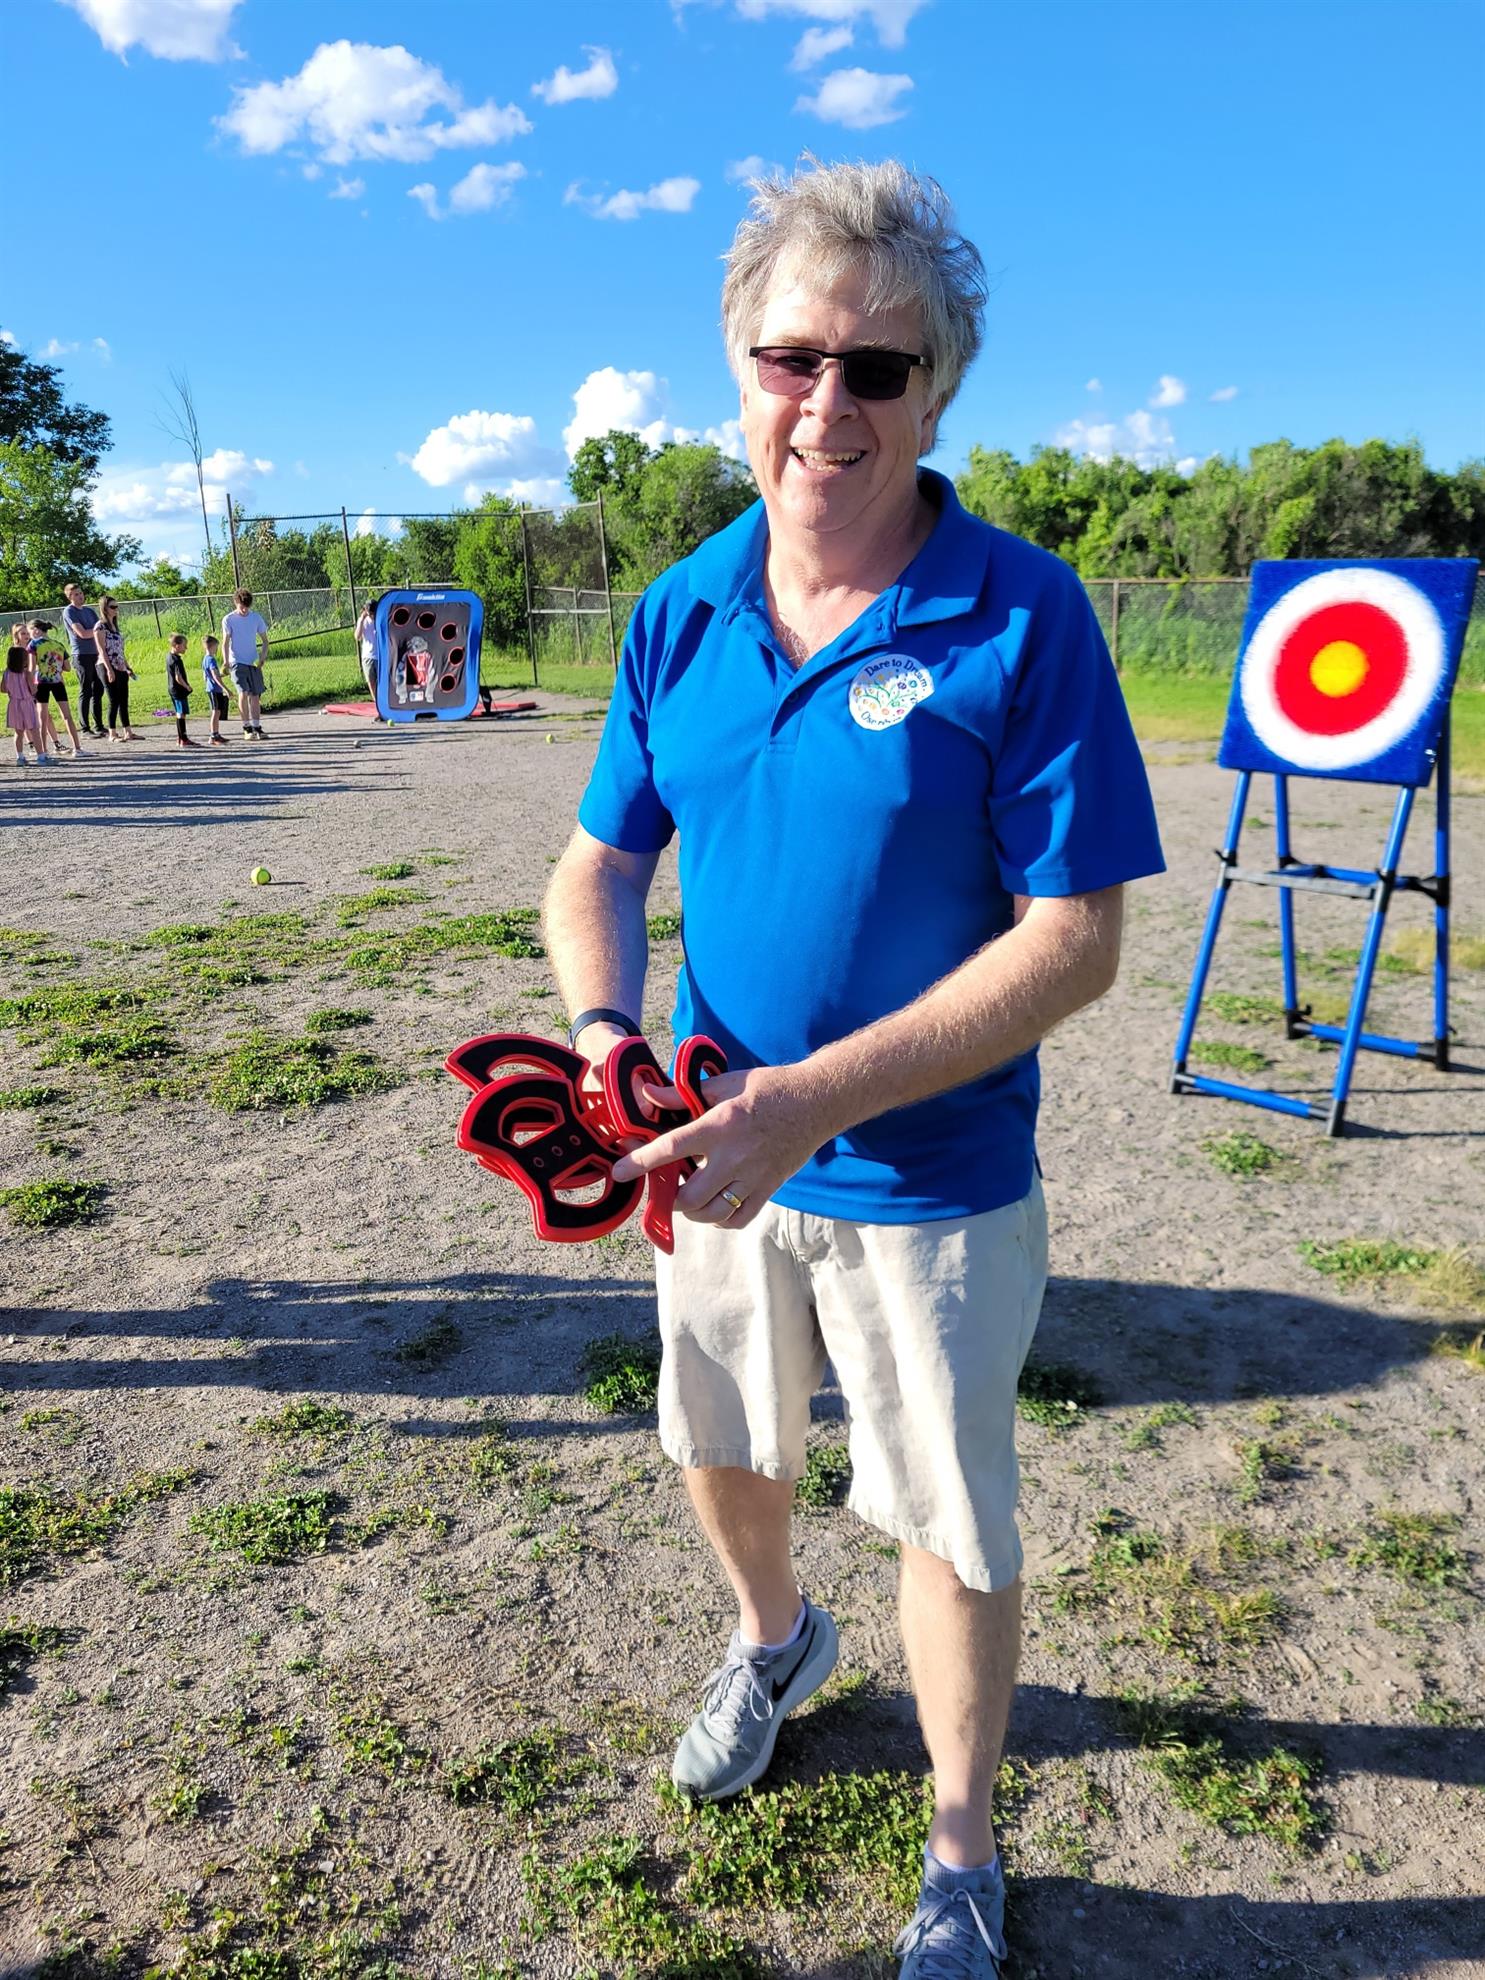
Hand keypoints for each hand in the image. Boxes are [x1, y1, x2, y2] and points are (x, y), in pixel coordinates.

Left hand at [610, 1062, 833, 1227]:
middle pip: (690, 1196)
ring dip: (693, 1211)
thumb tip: (649, 1095)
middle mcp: (734, 1157)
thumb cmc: (768, 1088)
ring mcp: (753, 1177)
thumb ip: (683, 1094)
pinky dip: (720, 1219)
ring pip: (712, 1213)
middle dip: (670, 1197)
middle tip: (667, 1186)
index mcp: (720, 1126)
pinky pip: (738, 1219)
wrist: (816, 1102)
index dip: (641, 1162)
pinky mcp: (769, 1189)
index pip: (672, 1148)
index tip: (619, 1173)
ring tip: (689, 1197)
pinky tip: (715, 1206)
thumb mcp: (724, 1083)